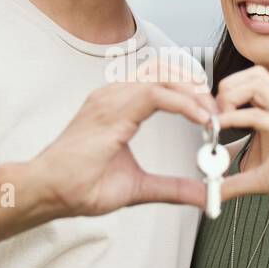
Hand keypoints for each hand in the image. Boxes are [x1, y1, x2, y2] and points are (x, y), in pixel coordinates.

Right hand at [27, 82, 215, 217]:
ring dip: (195, 96)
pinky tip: (201, 121)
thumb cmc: (81, 186)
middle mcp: (113, 94)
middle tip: (218, 116)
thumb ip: (172, 188)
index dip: (190, 95)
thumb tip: (203, 195)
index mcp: (116, 105)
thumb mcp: (139, 187)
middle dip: (197, 90)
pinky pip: (157, 95)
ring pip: (165, 78)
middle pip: (166, 73)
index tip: (211, 118)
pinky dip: (185, 105)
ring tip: (213, 119)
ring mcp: (111, 98)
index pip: (160, 82)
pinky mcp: (112, 109)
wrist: (49, 192)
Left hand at [216, 67, 268, 206]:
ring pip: (255, 83)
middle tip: (217, 115)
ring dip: (230, 97)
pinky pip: (258, 115)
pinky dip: (234, 118)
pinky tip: (222, 129)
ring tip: (221, 120)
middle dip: (227, 88)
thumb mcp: (265, 179)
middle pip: (253, 74)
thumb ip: (238, 182)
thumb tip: (213, 192)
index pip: (254, 80)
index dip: (230, 91)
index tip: (216, 115)